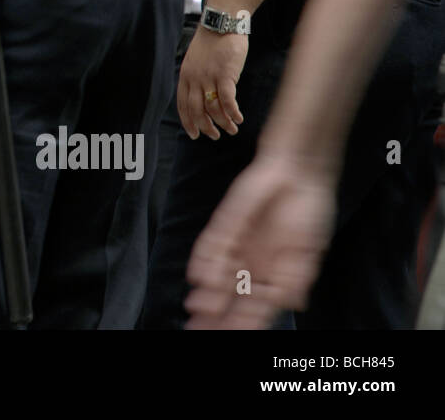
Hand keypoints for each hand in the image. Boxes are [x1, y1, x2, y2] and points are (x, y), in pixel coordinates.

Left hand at [177, 25, 247, 138]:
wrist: (222, 23)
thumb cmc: (212, 42)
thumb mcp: (196, 61)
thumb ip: (197, 78)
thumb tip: (205, 98)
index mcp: (185, 76)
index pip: (183, 105)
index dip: (188, 121)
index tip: (195, 134)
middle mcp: (194, 79)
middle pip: (196, 110)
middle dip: (205, 126)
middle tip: (214, 136)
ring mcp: (209, 77)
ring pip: (213, 108)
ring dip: (223, 122)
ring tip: (231, 129)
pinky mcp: (225, 75)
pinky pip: (227, 100)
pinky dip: (233, 113)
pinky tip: (239, 118)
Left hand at [184, 151, 336, 328]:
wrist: (299, 172)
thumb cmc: (309, 212)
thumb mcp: (309, 251)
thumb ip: (298, 279)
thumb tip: (293, 306)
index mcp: (276, 274)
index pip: (257, 304)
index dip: (246, 322)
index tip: (234, 335)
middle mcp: (254, 262)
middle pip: (233, 295)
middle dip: (218, 314)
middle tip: (200, 330)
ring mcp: (239, 244)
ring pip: (219, 274)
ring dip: (208, 292)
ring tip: (197, 308)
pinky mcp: (227, 224)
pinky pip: (211, 244)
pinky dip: (204, 260)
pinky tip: (198, 276)